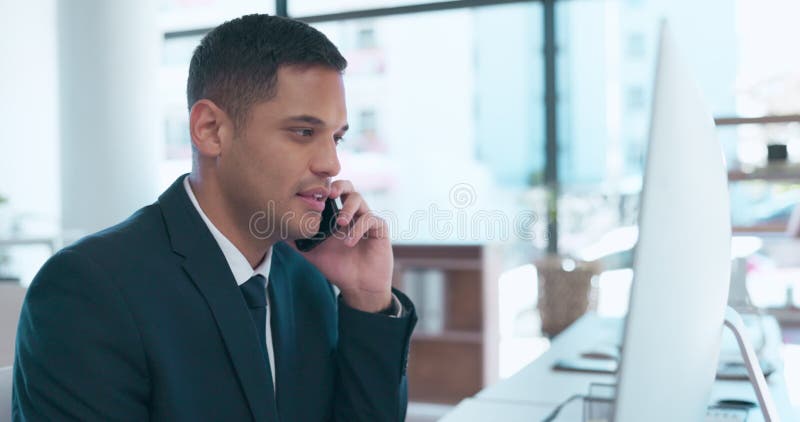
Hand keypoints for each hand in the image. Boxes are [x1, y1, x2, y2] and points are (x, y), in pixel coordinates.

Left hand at [288, 180, 392, 312]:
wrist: (358, 287)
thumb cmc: (338, 268)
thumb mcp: (313, 253)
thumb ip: (297, 241)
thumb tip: (277, 232)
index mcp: (338, 216)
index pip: (332, 193)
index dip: (325, 188)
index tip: (313, 194)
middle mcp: (353, 214)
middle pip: (349, 188)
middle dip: (339, 186)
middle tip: (330, 194)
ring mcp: (367, 220)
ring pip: (360, 200)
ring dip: (348, 208)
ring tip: (340, 224)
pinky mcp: (379, 229)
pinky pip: (370, 219)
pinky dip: (358, 228)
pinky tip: (349, 242)